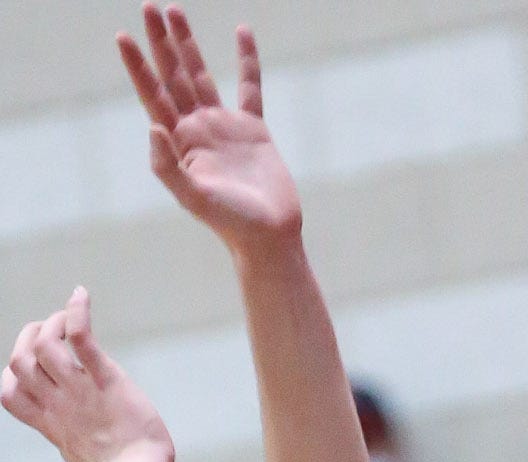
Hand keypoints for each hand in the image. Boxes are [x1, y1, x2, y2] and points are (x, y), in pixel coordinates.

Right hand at [1, 288, 172, 461]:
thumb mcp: (81, 456)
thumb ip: (72, 438)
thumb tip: (76, 442)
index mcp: (51, 424)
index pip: (8, 393)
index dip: (11, 374)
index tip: (33, 369)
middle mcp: (59, 404)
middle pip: (19, 361)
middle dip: (29, 337)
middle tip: (53, 332)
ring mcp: (80, 391)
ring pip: (43, 345)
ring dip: (52, 323)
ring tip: (67, 321)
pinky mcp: (106, 380)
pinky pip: (82, 338)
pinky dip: (77, 313)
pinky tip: (80, 297)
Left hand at [118, 12, 301, 252]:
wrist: (271, 239)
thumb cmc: (233, 225)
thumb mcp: (195, 199)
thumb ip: (169, 167)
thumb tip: (153, 128)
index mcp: (179, 142)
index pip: (153, 96)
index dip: (138, 66)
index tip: (123, 37)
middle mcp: (197, 129)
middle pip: (173, 76)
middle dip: (159, 42)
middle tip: (148, 7)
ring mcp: (224, 127)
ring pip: (201, 74)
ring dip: (186, 43)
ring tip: (174, 10)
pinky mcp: (253, 130)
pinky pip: (249, 86)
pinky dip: (247, 60)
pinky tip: (242, 32)